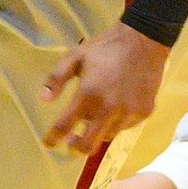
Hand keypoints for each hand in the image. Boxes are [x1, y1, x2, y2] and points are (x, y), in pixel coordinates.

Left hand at [40, 23, 169, 154]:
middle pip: (87, 145)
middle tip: (71, 141)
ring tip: (96, 116)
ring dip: (98, 131)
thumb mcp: (75, 56)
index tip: (48, 143)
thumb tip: (44, 99)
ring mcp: (128, 113)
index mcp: (88, 94)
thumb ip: (56, 78)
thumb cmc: (106, 48)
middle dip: (75, 147)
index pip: (65, 126)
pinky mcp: (144, 113)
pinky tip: (116, 108)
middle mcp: (108, 109)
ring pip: (107, 136)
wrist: (144, 41)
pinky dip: (116, 123)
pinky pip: (125, 127)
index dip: (53, 138)